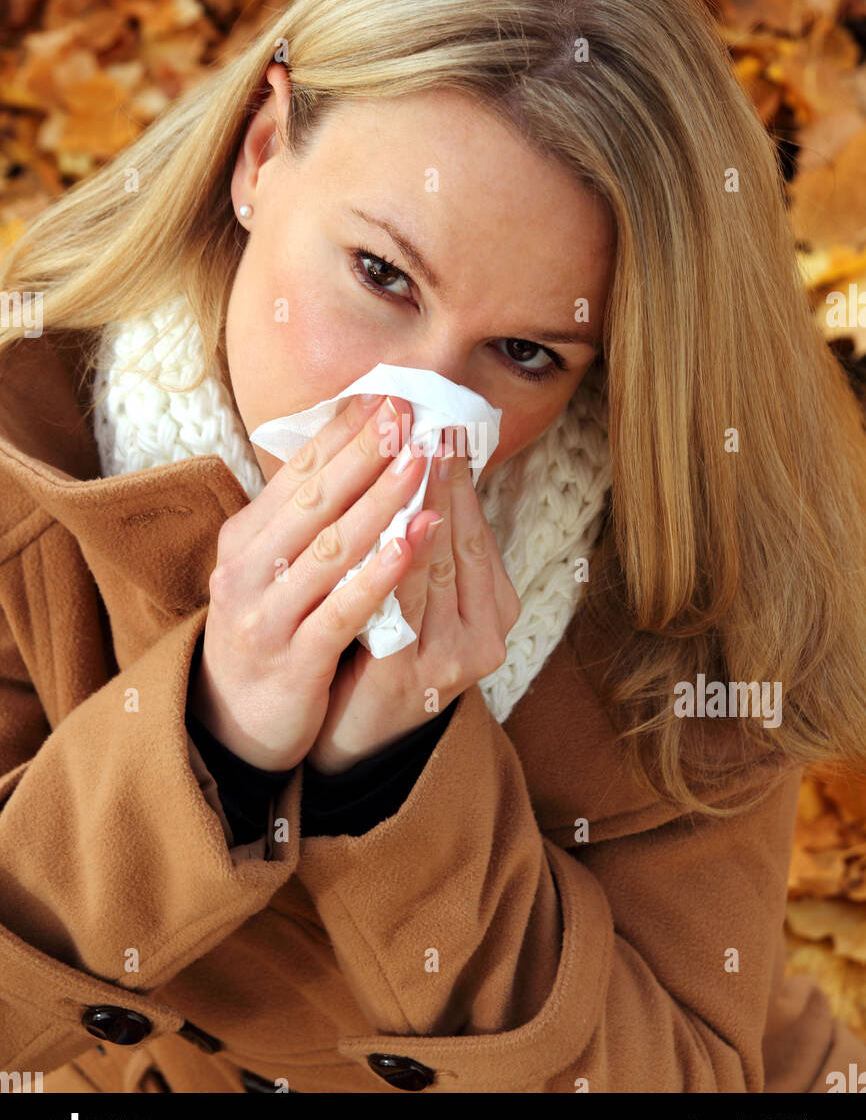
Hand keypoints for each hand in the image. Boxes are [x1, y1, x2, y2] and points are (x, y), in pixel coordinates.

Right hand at [189, 391, 431, 769]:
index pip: (298, 473)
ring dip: (380, 502)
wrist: (232, 724)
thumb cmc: (269, 630)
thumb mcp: (271, 569)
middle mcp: (248, 570)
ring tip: (423, 463)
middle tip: (409, 412)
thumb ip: (306, 520)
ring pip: (330, 550)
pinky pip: (341, 611)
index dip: (344, 432)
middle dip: (366, 452)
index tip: (388, 395)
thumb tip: (360, 449)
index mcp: (245, 539)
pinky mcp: (292, 660)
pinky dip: (379, 575)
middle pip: (314, 501)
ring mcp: (267, 616)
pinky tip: (414, 543)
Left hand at [305, 418, 521, 775]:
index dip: (456, 474)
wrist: (353, 735)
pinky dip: (391, 567)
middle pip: (460, 542)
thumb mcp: (416, 591)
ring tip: (399, 458)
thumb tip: (418, 456)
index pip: (475, 527)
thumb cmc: (382, 647)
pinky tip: (378, 530)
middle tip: (420, 423)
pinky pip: (399, 612)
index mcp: (492, 606)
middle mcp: (483, 634)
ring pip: (434, 571)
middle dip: (437, 479)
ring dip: (415, 511)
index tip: (438, 421)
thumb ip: (425, 538)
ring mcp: (451, 660)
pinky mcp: (412, 680)